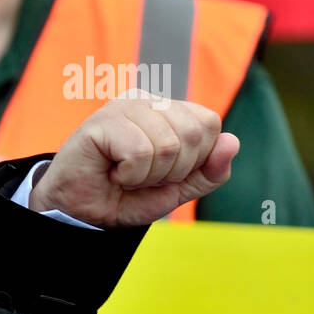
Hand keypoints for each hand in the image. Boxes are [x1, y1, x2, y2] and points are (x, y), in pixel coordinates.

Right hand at [28, 93, 238, 227]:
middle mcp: (146, 101)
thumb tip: (232, 142)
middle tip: (141, 177)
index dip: (193, 160)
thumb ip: (209, 171)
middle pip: (193, 133)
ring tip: (125, 175)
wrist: (80, 213)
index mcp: (167, 109)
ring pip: (168, 145)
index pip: (208, 124)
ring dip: (148, 176)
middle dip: (172, 171)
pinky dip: (129, 175)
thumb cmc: (124, 195)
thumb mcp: (177, 189)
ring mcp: (122, 107)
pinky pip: (140, 152)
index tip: (161, 173)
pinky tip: (112, 173)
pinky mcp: (101, 122)